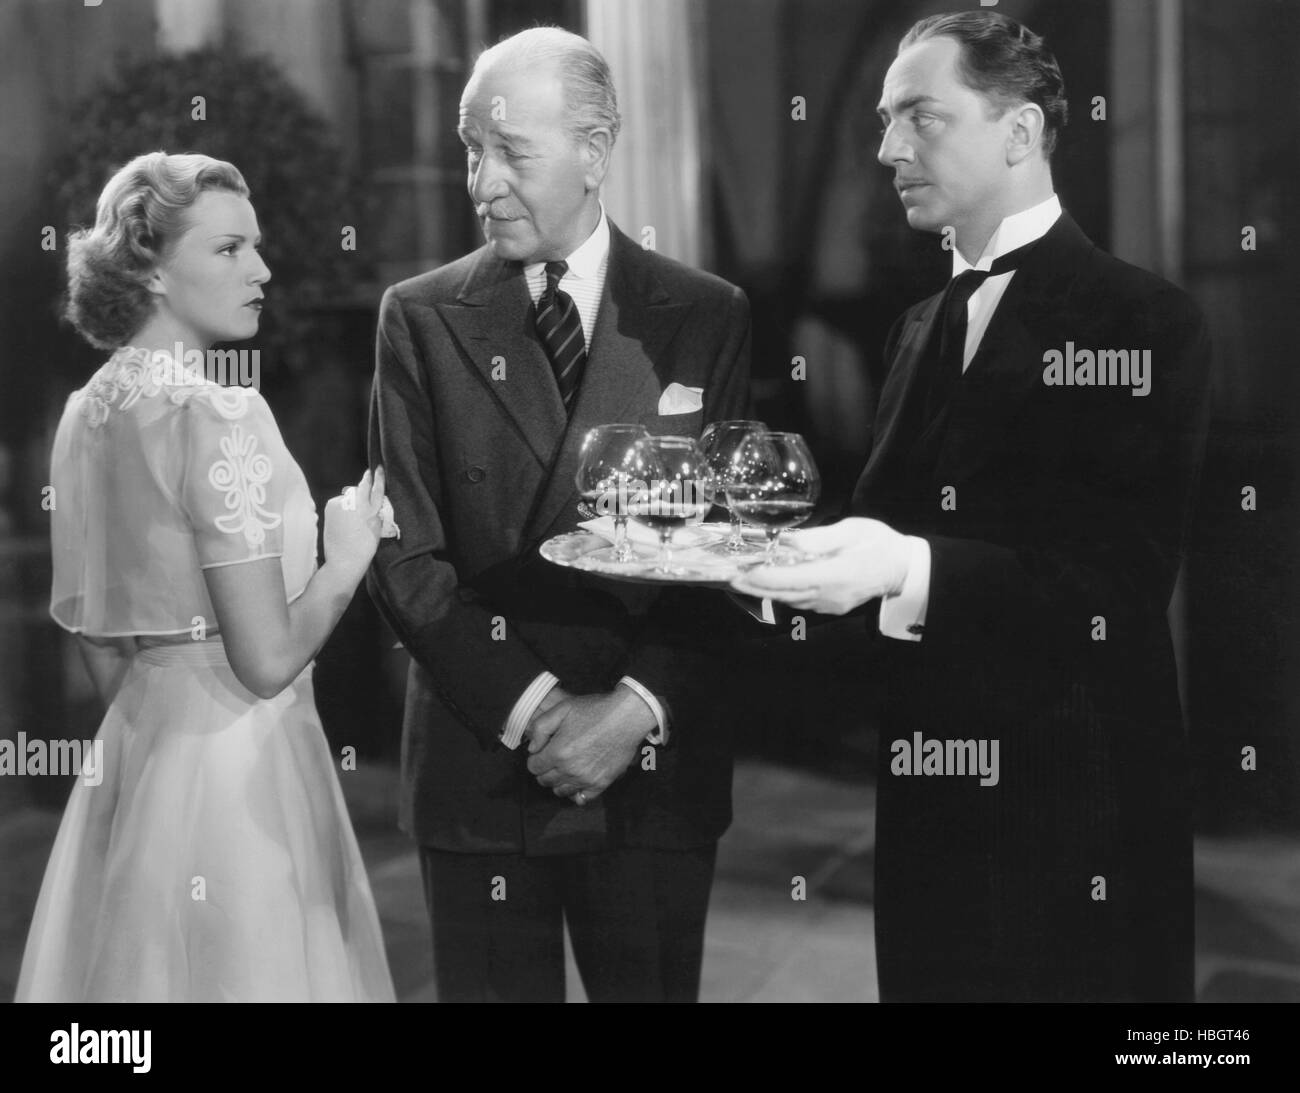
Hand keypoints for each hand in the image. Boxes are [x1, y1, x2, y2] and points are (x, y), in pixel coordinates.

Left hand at [323, 467, 385, 579]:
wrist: (344, 560)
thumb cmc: (363, 549)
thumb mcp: (376, 529)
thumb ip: (375, 513)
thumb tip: (373, 504)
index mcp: (372, 511)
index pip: (377, 490)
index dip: (379, 478)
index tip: (378, 469)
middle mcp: (358, 504)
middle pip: (362, 486)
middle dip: (366, 479)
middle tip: (369, 473)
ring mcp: (343, 504)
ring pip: (349, 495)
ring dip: (352, 500)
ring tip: (351, 515)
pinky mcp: (331, 506)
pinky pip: (339, 502)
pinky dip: (341, 506)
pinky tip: (342, 518)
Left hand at [525, 685, 654, 804]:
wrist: (626, 718)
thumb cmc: (594, 710)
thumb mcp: (562, 708)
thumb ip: (541, 727)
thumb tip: (532, 748)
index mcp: (557, 752)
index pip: (533, 767)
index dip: (535, 758)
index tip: (543, 752)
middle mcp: (570, 770)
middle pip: (545, 781)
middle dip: (545, 770)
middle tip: (553, 759)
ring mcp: (586, 779)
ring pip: (561, 791)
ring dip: (558, 782)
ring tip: (565, 769)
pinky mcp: (601, 783)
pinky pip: (582, 798)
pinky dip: (576, 793)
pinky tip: (578, 782)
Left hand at [730, 517, 913, 614]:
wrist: (903, 568)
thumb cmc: (879, 543)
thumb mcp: (851, 531)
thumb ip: (818, 538)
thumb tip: (786, 541)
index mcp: (836, 575)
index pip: (792, 579)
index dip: (764, 578)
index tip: (742, 573)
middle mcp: (828, 596)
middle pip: (784, 594)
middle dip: (754, 587)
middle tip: (728, 579)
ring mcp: (828, 605)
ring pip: (789, 600)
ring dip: (763, 591)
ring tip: (739, 580)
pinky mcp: (829, 606)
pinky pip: (798, 601)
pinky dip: (779, 592)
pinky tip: (764, 583)